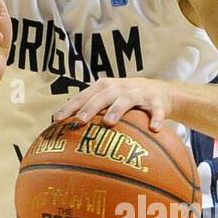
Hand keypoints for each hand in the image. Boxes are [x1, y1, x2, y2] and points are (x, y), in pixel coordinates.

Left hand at [52, 77, 171, 130]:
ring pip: (126, 100)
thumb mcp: (108, 100)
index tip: (56, 120)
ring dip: (117, 110)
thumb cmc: (126, 99)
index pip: (83, 96)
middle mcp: (120, 88)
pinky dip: (156, 118)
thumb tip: (59, 126)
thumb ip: (89, 109)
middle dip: (90, 107)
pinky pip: (157, 110)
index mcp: (104, 88)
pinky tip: (155, 129)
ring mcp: (139, 93)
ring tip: (109, 122)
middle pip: (102, 96)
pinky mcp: (156, 101)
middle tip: (79, 121)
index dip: (70, 107)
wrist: (160, 92)